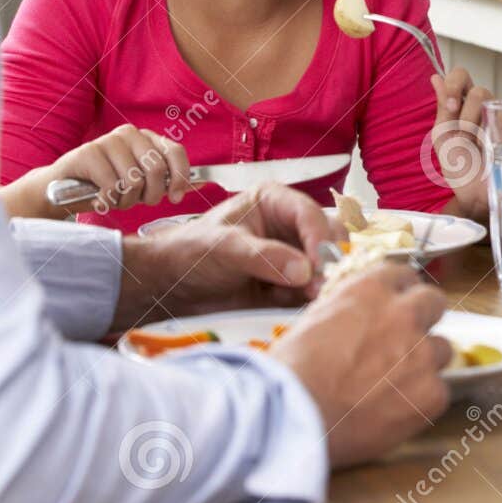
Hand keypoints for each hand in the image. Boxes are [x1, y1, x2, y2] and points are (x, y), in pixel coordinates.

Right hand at [0, 123, 191, 218]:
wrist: (63, 189)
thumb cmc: (107, 186)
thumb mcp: (142, 184)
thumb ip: (167, 181)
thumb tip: (201, 182)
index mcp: (147, 138)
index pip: (175, 152)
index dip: (180, 177)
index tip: (175, 198)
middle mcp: (129, 134)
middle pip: (156, 170)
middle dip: (150, 196)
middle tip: (135, 201)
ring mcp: (108, 140)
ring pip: (134, 181)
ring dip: (125, 200)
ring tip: (114, 198)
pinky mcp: (89, 152)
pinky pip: (112, 186)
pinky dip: (107, 201)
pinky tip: (99, 197)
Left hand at [110, 182, 334, 331]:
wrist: (172, 287)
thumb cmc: (191, 253)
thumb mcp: (224, 248)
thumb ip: (263, 256)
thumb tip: (305, 270)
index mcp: (275, 201)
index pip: (310, 214)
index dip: (319, 238)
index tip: (319, 266)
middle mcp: (290, 225)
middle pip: (329, 238)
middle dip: (326, 262)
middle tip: (317, 286)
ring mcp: (293, 255)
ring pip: (326, 266)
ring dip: (318, 283)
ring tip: (294, 296)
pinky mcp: (291, 283)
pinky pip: (313, 290)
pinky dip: (306, 299)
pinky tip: (279, 301)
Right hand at [272, 264, 451, 466]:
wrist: (293, 415)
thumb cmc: (291, 372)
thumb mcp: (314, 319)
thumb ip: (348, 309)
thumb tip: (359, 314)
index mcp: (371, 290)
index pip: (404, 275)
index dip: (400, 293)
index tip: (396, 306)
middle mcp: (403, 315)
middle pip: (434, 303)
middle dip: (423, 318)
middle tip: (406, 340)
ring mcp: (421, 354)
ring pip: (442, 350)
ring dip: (425, 362)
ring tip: (397, 384)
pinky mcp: (430, 394)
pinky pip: (439, 392)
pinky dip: (422, 402)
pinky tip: (396, 412)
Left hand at [430, 67, 490, 220]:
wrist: (478, 196)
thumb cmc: (460, 167)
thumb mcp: (443, 137)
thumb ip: (442, 107)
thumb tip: (435, 77)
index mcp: (464, 104)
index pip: (461, 76)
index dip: (455, 84)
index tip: (451, 106)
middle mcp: (486, 106)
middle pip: (481, 91)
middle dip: (468, 117)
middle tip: (466, 139)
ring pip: (500, 105)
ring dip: (486, 132)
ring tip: (484, 152)